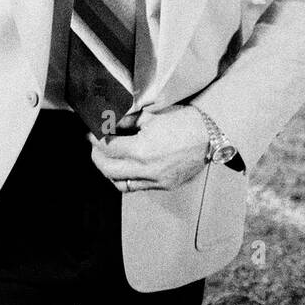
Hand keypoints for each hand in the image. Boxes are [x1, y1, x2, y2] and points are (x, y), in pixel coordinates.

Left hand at [89, 105, 207, 192]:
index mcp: (141, 150)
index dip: (96, 140)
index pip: (107, 149)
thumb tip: (111, 123)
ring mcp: (156, 181)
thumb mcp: (151, 116)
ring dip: (110, 172)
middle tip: (95, 146)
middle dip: (97, 157)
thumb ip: (127, 122)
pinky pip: (138, 187)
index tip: (92, 133)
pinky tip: (127, 167)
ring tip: (108, 159)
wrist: (211, 134)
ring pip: (121, 184)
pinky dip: (127, 179)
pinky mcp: (164, 186)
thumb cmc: (185, 122)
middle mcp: (146, 170)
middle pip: (108, 170)